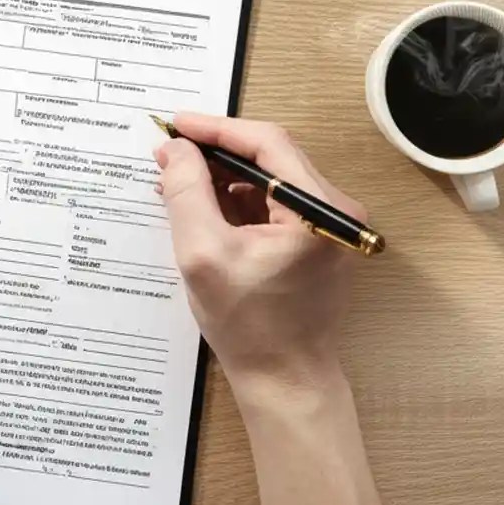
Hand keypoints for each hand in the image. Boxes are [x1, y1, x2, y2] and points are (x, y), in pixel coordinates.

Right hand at [154, 114, 366, 395]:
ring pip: (268, 178)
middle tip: (169, 152)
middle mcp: (334, 210)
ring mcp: (329, 226)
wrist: (285, 380)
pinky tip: (201, 205)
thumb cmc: (248, 324)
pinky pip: (271, 203)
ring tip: (177, 180)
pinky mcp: (315, 241)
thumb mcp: (203, 253)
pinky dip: (235, 199)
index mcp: (319, 208)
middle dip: (215, 151)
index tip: (174, 124)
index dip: (216, 129)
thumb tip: (175, 149)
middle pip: (269, 156)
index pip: (266, 142)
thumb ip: (186, 193)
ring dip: (222, 176)